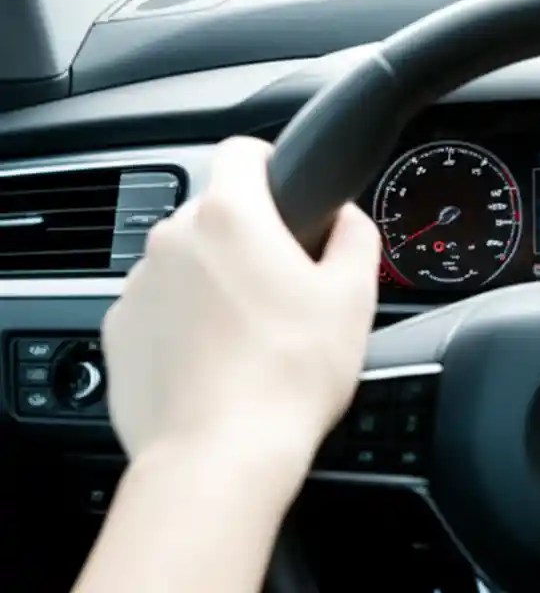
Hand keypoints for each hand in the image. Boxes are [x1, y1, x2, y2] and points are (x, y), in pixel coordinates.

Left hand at [102, 137, 379, 467]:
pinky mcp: (118, 332)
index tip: (286, 189)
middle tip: (287, 288)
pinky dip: (185, 325)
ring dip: (214, 283)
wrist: (221, 455)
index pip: (242, 150)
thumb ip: (356, 236)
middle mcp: (172, 239)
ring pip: (185, 264)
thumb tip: (348, 217)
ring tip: (253, 336)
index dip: (271, 163)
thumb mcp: (354, 297)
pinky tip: (218, 362)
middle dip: (249, 240)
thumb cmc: (288, 376)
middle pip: (216, 214)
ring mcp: (137, 286)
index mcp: (232, 216)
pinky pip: (159, 310)